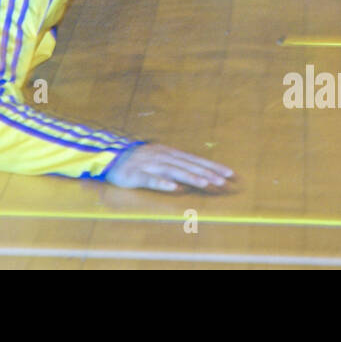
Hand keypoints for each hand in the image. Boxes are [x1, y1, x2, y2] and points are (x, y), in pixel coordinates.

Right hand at [104, 143, 233, 191]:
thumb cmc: (139, 160)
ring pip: (174, 171)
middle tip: (224, 181)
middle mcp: (163, 157)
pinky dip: (162, 183)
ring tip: (206, 184)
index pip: (196, 160)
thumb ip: (177, 167)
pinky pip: (151, 179)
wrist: (110, 156)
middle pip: (189, 166)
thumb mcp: (160, 159)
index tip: (230, 174)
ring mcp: (150, 164)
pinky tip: (173, 188)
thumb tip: (197, 177)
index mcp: (170, 153)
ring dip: (190, 177)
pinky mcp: (136, 174)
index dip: (213, 166)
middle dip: (207, 173)